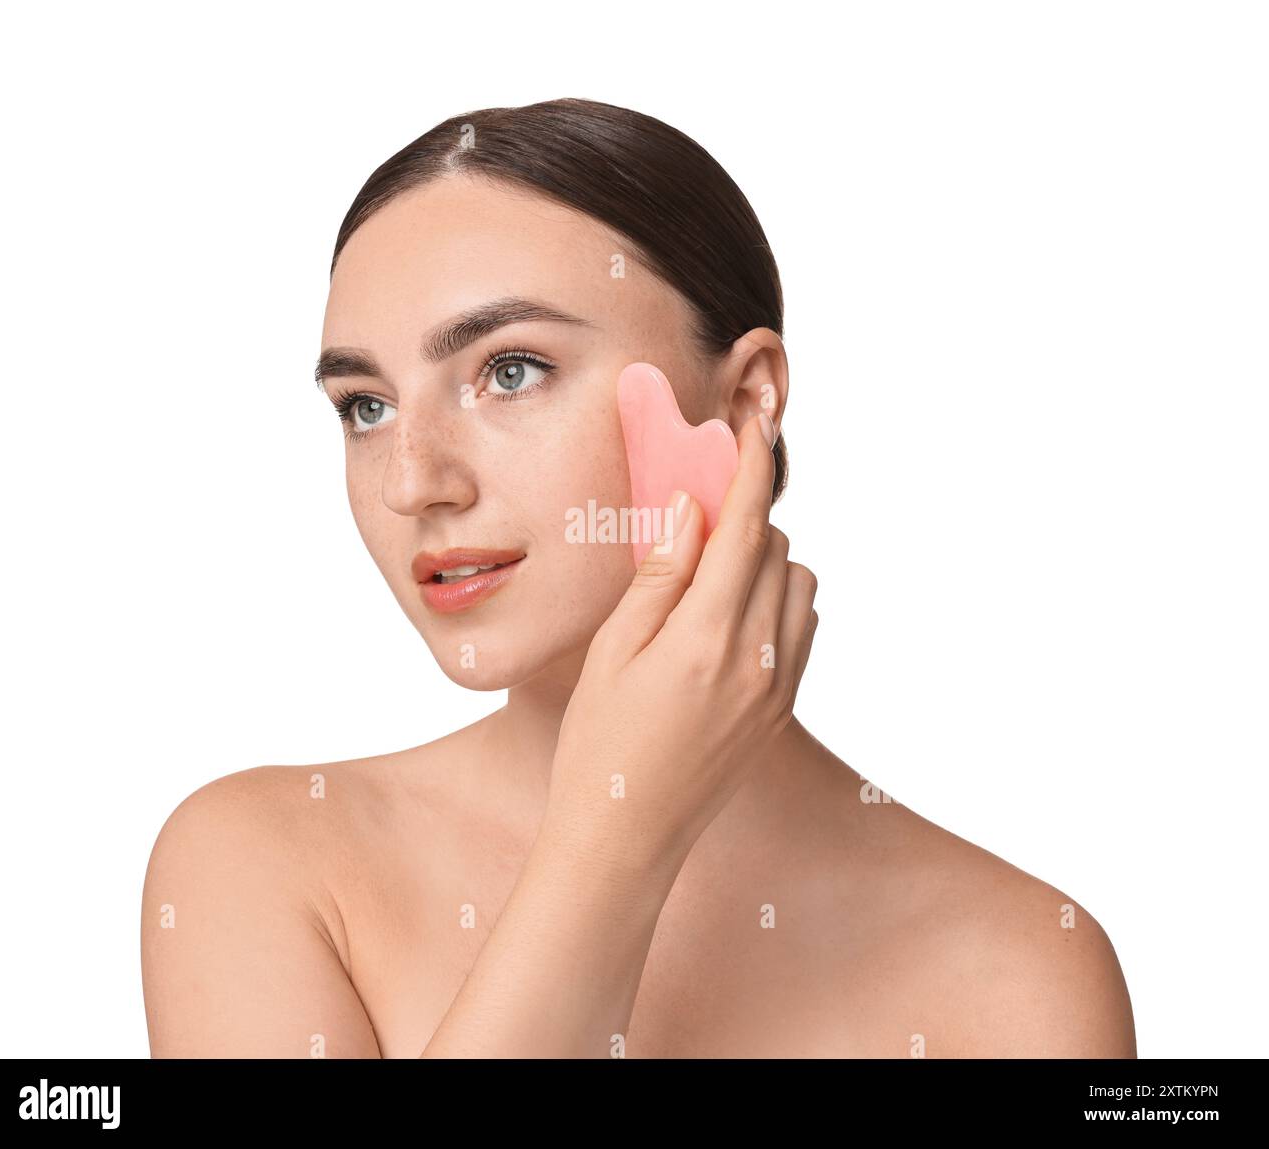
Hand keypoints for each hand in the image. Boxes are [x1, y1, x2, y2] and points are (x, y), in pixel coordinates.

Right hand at [542, 410, 818, 878]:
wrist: (626, 836)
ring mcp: (778, 687)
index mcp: (709, 637)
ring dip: (763, 563)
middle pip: (776, 548)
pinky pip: (799, 627)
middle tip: (693, 519)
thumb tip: (693, 510)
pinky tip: (722, 622)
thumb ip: (660, 577)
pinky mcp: (782, 709)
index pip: (746, 527)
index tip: (753, 424)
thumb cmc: (600, 745)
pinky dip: (774, 603)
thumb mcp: (612, 652)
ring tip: (705, 581)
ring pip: (797, 585)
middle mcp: (760, 658)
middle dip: (742, 519)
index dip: (751, 467)